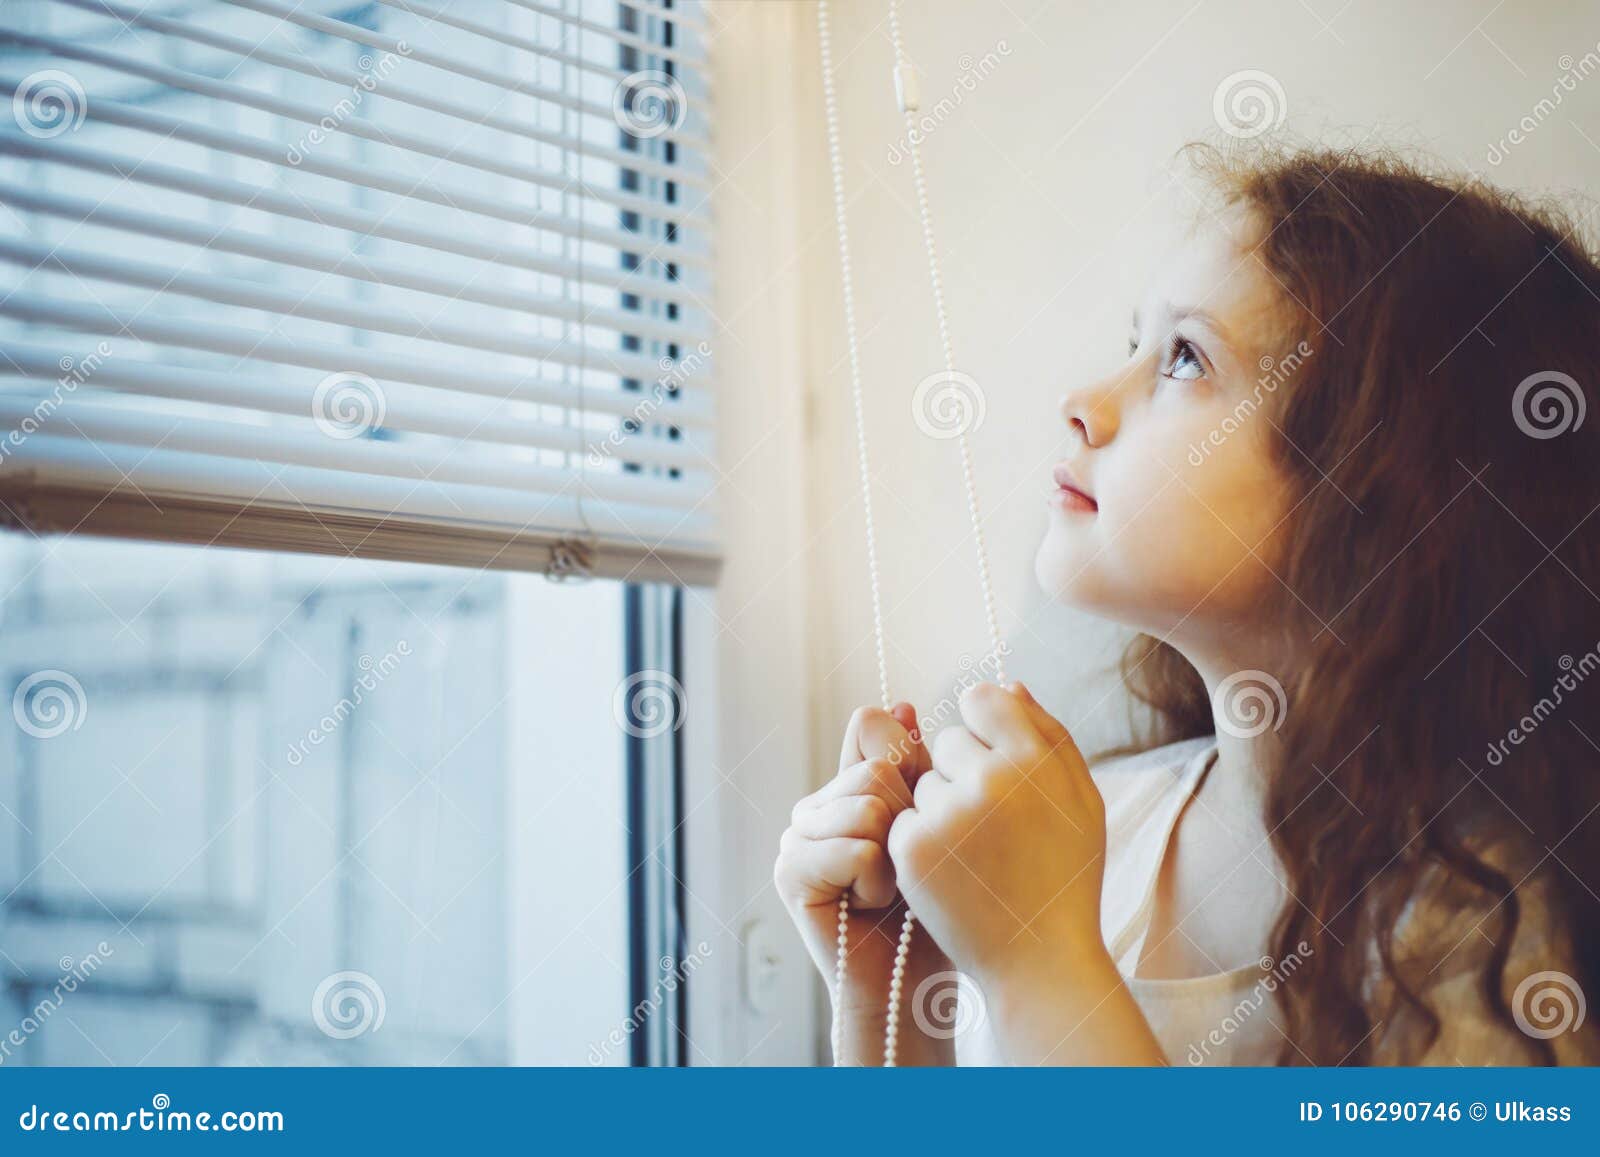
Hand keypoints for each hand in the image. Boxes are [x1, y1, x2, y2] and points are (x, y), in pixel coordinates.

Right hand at [774, 702, 954, 1063]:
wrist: (911, 979)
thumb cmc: (930, 905)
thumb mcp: (932, 822)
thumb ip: (914, 767)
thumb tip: (902, 703)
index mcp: (846, 782)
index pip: (872, 727)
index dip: (909, 765)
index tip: (920, 810)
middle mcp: (816, 802)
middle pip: (875, 768)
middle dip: (908, 819)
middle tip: (906, 865)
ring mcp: (797, 834)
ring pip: (867, 807)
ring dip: (894, 855)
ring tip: (888, 887)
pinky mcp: (789, 870)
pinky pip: (853, 847)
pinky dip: (875, 879)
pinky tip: (869, 903)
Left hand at [886, 681, 1110, 990]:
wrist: (1040, 960)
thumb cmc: (1066, 877)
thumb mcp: (1081, 801)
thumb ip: (1048, 734)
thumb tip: (1009, 683)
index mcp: (1036, 759)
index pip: (981, 698)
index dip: (985, 728)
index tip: (993, 763)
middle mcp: (992, 779)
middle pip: (947, 742)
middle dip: (961, 772)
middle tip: (990, 824)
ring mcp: (948, 814)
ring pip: (922, 783)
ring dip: (939, 808)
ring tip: (975, 855)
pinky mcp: (913, 848)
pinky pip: (902, 819)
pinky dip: (919, 841)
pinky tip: (952, 873)